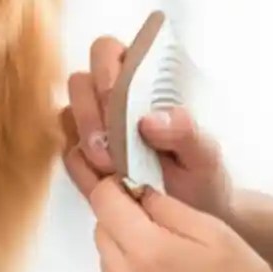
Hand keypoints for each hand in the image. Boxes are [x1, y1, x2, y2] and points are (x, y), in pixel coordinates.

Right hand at [60, 36, 234, 222]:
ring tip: (109, 166)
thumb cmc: (201, 176)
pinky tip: (104, 179)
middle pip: (79, 81)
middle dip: (89, 111)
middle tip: (109, 145)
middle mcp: (112, 99)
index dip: (105, 70)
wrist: (193, 218)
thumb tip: (150, 120)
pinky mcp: (82, 158)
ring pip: (67, 113)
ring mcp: (93, 128)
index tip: (116, 98)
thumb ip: (186, 133)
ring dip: (83, 138)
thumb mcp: (205, 155)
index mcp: (142, 80)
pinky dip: (81, 165)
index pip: (108, 53)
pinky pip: (66, 152)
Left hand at [87, 178, 272, 271]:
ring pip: (106, 263)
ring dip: (125, 255)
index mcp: (147, 250)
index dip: (115, 188)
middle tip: (158, 229)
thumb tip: (136, 192)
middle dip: (122, 222)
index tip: (131, 189)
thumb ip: (166, 206)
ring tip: (167, 265)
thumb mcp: (213, 230)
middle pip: (102, 232)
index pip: (103, 201)